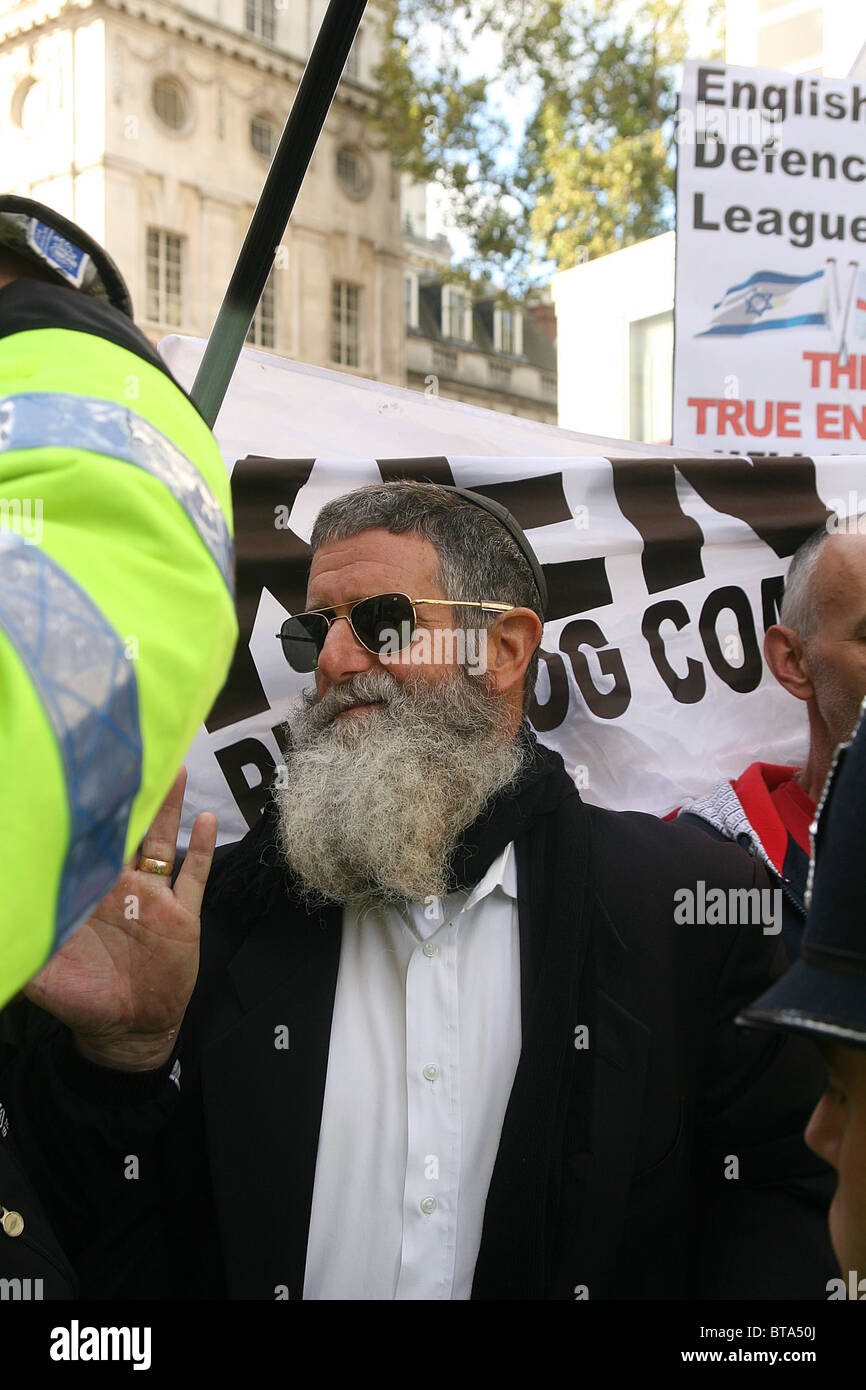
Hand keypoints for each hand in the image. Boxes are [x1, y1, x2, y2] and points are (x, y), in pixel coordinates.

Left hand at [24, 769, 214, 1070]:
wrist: (131, 1030)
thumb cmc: (84, 1002)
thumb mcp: (44, 977)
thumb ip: (22, 947)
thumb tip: (0, 923)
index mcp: (88, 893)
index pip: (84, 844)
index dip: (83, 813)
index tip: (79, 776)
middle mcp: (121, 887)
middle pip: (125, 831)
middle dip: (128, 795)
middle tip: (132, 752)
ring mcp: (154, 897)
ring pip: (161, 842)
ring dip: (167, 807)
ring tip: (175, 769)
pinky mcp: (182, 914)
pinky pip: (193, 875)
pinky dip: (200, 848)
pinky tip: (207, 820)